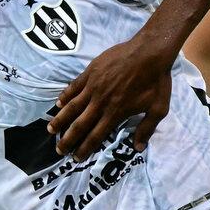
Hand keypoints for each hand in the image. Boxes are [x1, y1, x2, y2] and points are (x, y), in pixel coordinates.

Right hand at [50, 37, 172, 156]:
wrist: (150, 52)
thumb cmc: (157, 81)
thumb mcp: (158, 108)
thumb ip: (147, 128)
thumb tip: (138, 148)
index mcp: (116, 113)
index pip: (96, 136)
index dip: (85, 148)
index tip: (76, 157)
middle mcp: (101, 103)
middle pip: (80, 125)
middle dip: (68, 140)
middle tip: (59, 150)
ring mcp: (93, 87)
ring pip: (72, 107)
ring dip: (60, 120)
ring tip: (51, 130)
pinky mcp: (90, 72)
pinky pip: (74, 86)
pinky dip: (65, 96)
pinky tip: (58, 104)